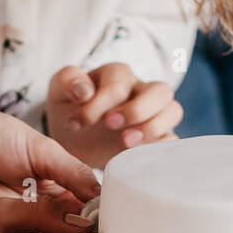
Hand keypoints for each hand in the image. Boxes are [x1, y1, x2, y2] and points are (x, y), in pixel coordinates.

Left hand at [46, 63, 181, 167]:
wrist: (74, 137)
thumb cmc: (69, 108)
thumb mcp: (60, 91)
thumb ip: (68, 81)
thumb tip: (84, 91)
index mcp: (117, 75)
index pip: (118, 84)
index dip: (99, 104)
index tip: (75, 123)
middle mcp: (141, 91)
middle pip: (160, 91)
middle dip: (137, 110)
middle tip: (110, 126)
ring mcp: (152, 115)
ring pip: (173, 112)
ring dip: (153, 128)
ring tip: (125, 143)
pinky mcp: (155, 139)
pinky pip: (172, 140)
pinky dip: (161, 148)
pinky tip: (137, 157)